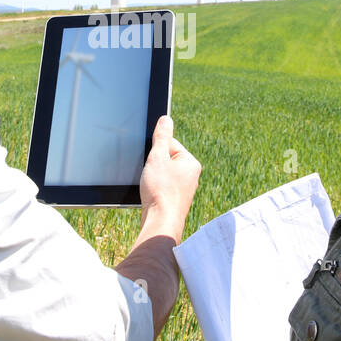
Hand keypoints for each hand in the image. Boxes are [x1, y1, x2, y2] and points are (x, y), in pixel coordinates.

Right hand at [138, 115, 200, 237]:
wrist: (161, 222)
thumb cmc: (161, 190)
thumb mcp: (158, 156)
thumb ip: (161, 136)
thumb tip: (166, 118)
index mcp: (190, 163)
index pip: (170, 144)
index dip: (156, 149)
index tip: (150, 159)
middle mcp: (190, 176)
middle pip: (165, 160)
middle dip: (153, 165)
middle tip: (150, 174)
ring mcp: (182, 190)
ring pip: (161, 175)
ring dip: (151, 177)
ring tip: (150, 186)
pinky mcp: (173, 201)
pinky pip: (160, 188)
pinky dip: (152, 189)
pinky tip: (150, 195)